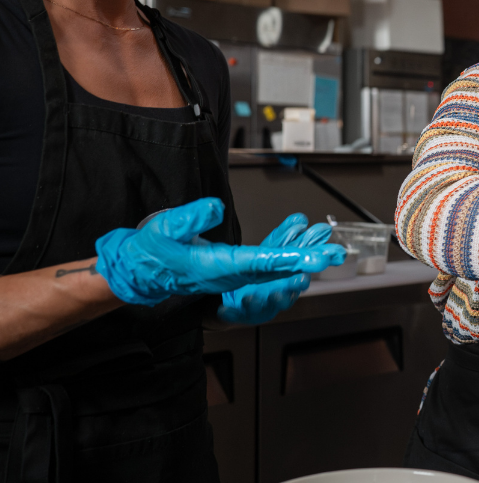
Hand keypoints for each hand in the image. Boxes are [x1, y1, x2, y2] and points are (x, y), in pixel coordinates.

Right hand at [96, 198, 344, 305]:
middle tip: (336, 252)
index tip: (315, 258)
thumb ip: (188, 218)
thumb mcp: (162, 229)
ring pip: (276, 265)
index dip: (290, 259)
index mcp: (216, 267)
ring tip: (325, 235)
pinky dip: (287, 247)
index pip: (260, 263)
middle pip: (277, 268)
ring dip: (302, 252)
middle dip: (308, 260)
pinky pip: (267, 261)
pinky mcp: (235, 269)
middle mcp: (231, 274)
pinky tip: (302, 232)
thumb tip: (216, 208)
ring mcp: (235, 274)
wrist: (138, 272)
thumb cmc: (149, 252)